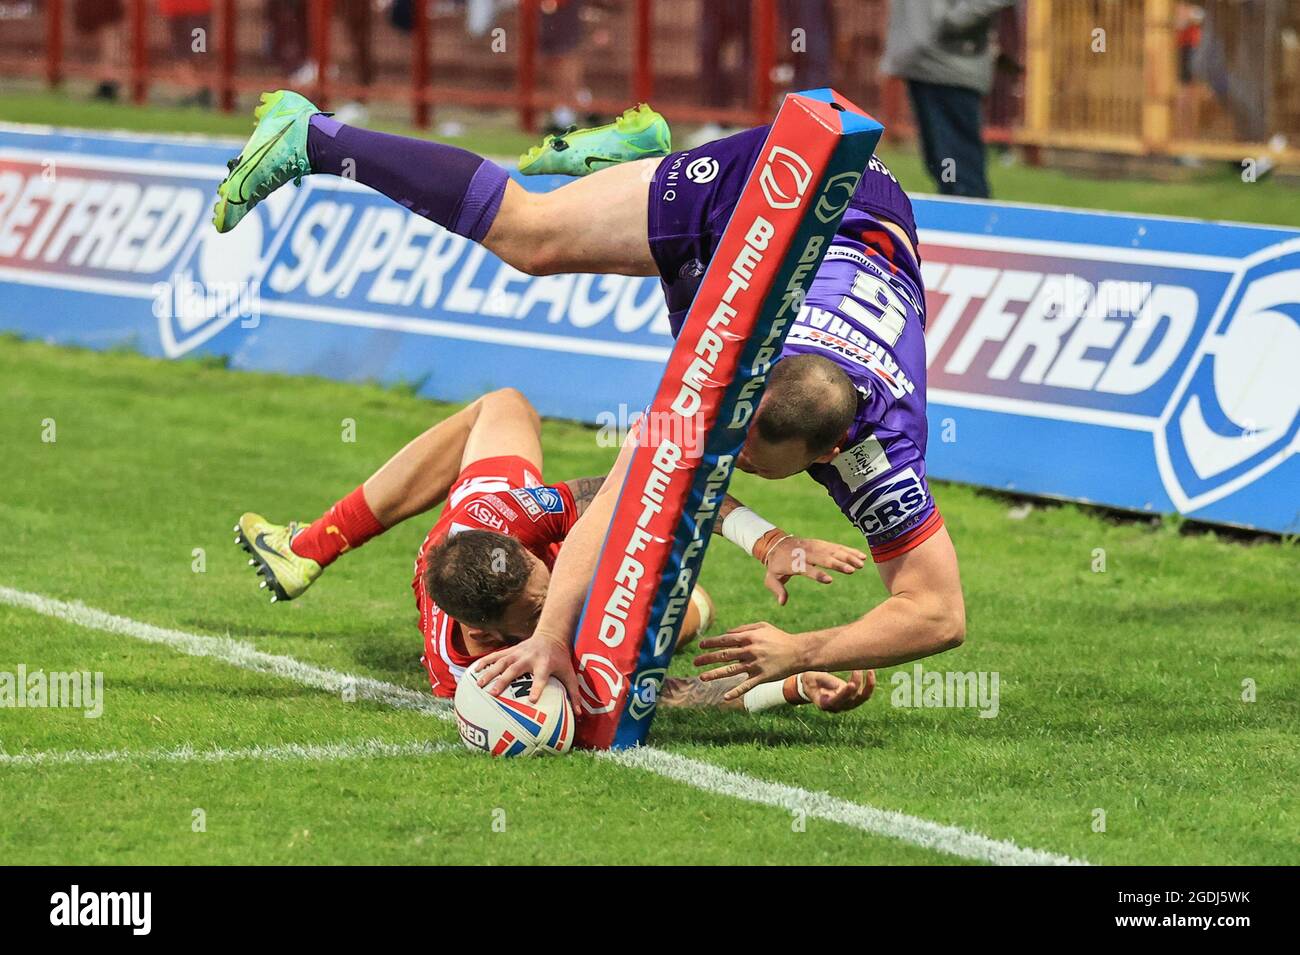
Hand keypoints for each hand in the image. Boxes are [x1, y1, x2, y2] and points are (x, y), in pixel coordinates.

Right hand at [474, 633, 579, 705]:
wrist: (551, 634)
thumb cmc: (560, 659)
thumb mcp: (569, 674)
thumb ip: (574, 694)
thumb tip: (579, 716)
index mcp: (544, 664)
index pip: (540, 676)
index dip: (536, 688)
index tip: (532, 700)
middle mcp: (529, 658)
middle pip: (514, 669)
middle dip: (503, 680)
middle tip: (492, 694)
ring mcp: (518, 653)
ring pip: (501, 662)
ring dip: (489, 672)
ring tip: (478, 685)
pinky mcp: (510, 650)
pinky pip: (495, 656)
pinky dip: (485, 662)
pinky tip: (474, 672)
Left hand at [693, 622, 812, 700]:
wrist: (799, 652)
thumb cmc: (779, 638)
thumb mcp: (762, 626)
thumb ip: (744, 628)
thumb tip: (726, 633)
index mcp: (749, 638)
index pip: (725, 640)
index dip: (712, 643)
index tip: (700, 646)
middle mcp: (750, 651)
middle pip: (724, 655)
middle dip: (708, 658)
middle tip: (695, 662)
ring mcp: (755, 665)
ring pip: (731, 671)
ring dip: (715, 674)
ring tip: (702, 678)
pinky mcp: (762, 677)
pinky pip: (746, 686)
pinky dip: (736, 692)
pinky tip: (725, 697)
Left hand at [762, 536, 866, 604]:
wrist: (777, 543)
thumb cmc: (776, 565)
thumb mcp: (771, 578)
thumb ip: (777, 589)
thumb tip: (782, 602)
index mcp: (795, 563)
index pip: (807, 569)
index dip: (817, 574)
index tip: (829, 580)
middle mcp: (807, 553)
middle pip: (824, 559)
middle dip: (838, 564)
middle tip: (852, 571)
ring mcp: (816, 547)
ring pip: (834, 551)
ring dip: (848, 557)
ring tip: (861, 565)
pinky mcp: (822, 544)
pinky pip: (837, 547)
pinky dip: (849, 551)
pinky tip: (861, 556)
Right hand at [800, 669, 875, 711]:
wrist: (812, 686)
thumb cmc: (811, 680)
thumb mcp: (812, 678)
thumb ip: (823, 679)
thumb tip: (834, 678)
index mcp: (825, 703)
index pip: (837, 701)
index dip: (845, 694)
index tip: (851, 684)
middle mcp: (838, 706)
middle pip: (852, 700)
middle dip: (857, 685)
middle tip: (857, 670)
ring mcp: (847, 703)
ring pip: (862, 698)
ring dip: (867, 685)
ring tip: (869, 670)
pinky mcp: (853, 698)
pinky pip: (864, 694)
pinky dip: (869, 684)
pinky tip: (870, 672)